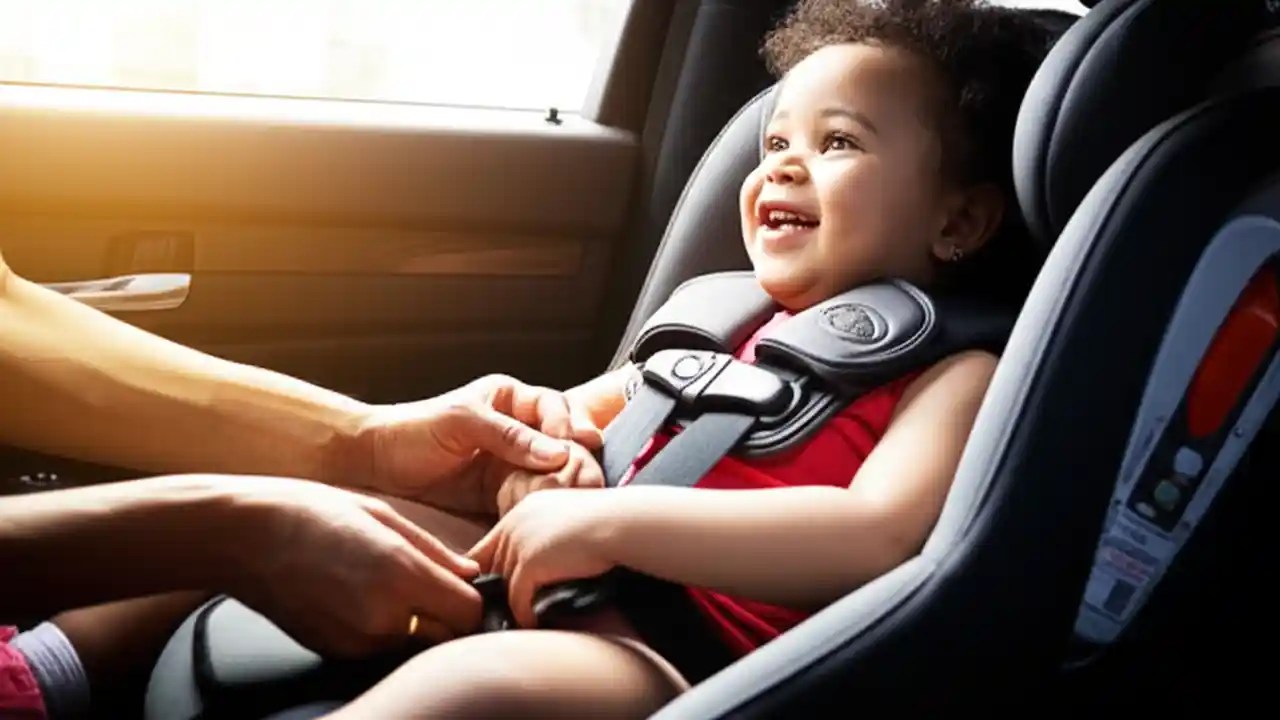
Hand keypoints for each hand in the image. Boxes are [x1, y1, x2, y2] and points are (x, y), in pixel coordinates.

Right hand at [221, 477, 482, 657]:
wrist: (244, 539)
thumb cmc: (310, 514)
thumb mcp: (382, 515)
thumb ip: (434, 550)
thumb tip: (470, 573)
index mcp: (399, 574)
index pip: (468, 612)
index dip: (471, 599)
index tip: (460, 584)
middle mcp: (381, 616)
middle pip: (446, 635)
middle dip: (446, 615)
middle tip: (428, 586)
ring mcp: (357, 641)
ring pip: (414, 644)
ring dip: (414, 623)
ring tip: (386, 586)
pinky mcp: (337, 652)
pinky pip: (381, 648)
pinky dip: (383, 630)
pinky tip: (360, 598)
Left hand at [354, 374, 601, 506]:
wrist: (375, 465)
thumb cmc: (413, 431)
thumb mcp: (462, 423)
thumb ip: (509, 436)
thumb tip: (558, 453)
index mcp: (511, 401)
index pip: (554, 408)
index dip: (569, 424)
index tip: (576, 443)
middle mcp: (518, 431)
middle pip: (564, 441)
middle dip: (578, 457)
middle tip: (587, 474)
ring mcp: (513, 464)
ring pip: (554, 472)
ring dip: (565, 483)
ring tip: (575, 495)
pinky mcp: (502, 494)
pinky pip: (532, 498)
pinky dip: (544, 505)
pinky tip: (550, 512)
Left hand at [467, 488, 620, 627]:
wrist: (623, 522)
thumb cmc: (612, 523)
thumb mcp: (572, 520)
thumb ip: (551, 536)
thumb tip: (543, 564)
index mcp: (525, 509)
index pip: (491, 545)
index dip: (494, 569)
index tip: (502, 591)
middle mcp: (515, 522)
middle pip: (492, 566)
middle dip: (500, 591)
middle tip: (508, 614)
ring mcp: (519, 542)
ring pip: (503, 586)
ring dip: (512, 607)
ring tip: (522, 623)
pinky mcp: (529, 563)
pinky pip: (518, 599)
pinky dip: (526, 615)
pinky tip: (537, 624)